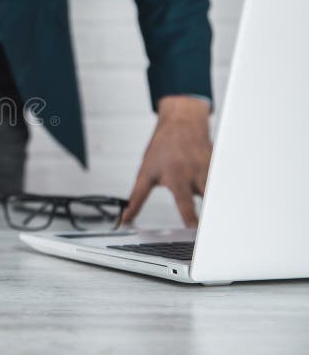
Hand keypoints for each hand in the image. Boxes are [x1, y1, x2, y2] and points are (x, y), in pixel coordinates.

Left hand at [121, 96, 211, 226]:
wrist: (182, 122)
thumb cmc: (163, 147)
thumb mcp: (145, 173)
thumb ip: (136, 198)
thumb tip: (125, 217)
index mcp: (177, 177)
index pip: (186, 204)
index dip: (191, 220)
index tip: (195, 232)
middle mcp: (196, 175)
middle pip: (209, 200)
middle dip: (214, 215)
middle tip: (215, 231)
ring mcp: (211, 171)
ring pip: (218, 193)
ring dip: (218, 205)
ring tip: (223, 220)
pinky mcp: (220, 169)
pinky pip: (224, 185)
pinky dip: (223, 194)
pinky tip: (228, 202)